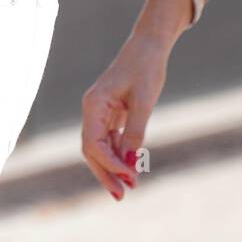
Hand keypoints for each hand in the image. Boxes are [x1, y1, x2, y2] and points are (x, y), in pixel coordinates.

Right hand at [81, 36, 169, 199]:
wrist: (149, 45)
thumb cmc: (146, 68)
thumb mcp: (144, 101)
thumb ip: (135, 133)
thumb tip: (130, 165)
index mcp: (94, 103)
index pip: (93, 143)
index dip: (110, 164)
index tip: (131, 177)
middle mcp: (93, 109)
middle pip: (91, 149)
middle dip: (105, 173)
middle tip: (121, 197)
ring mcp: (101, 111)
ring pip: (100, 147)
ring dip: (112, 167)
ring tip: (129, 188)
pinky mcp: (112, 112)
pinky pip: (110, 139)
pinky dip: (119, 155)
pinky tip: (131, 168)